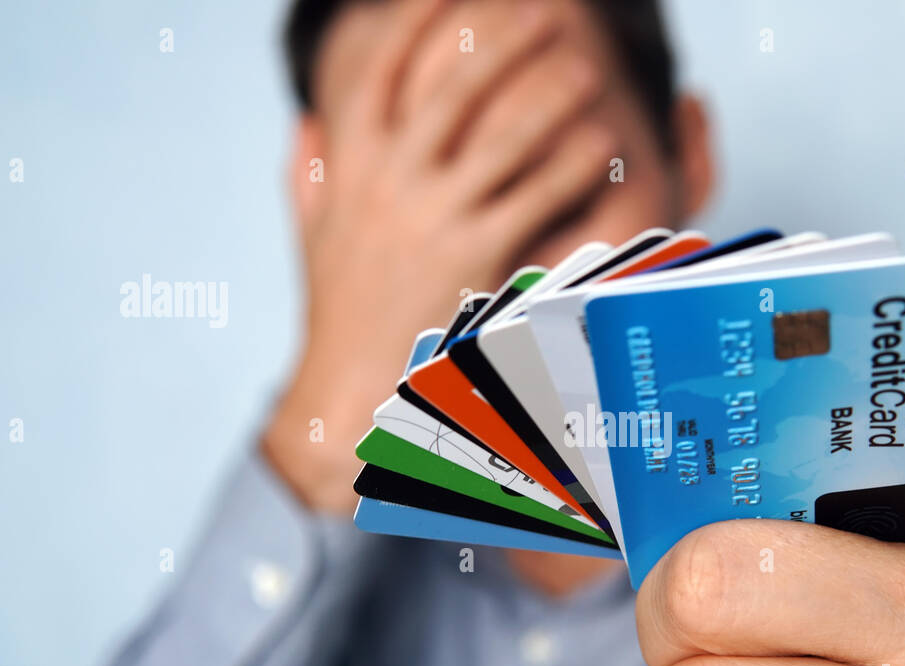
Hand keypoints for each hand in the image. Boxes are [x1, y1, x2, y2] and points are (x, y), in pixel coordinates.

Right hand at [263, 0, 614, 511]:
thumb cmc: (338, 311)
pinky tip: (599, 147)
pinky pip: (534, 198)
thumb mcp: (311, 235)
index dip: (414, 19)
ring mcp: (433, 221)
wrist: (347, 389)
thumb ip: (307, 174)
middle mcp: (390, 183)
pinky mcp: (474, 261)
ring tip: (587, 71)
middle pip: (453, 88)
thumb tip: (305, 124)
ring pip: (503, 138)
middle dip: (502, 42)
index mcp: (351, 166)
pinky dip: (571, 168)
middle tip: (545, 15)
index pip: (379, 69)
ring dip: (550, 96)